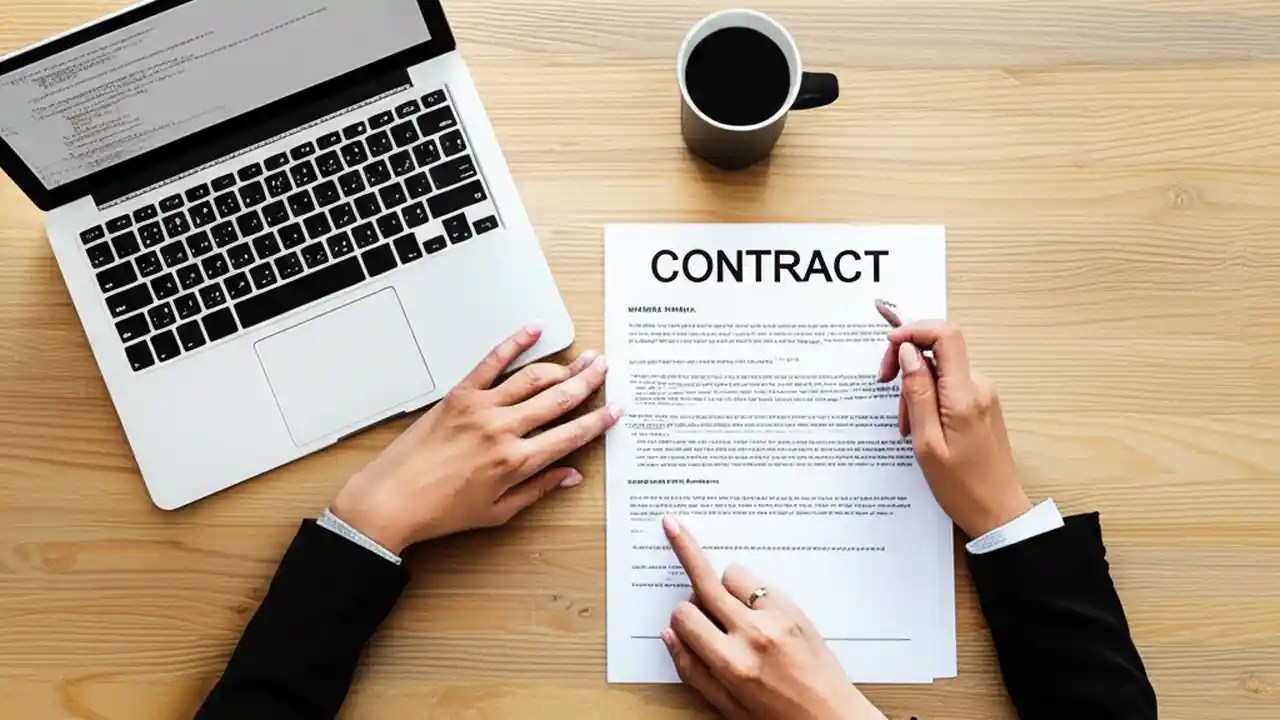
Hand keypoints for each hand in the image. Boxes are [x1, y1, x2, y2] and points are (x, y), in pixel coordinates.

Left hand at [331, 326, 621, 552]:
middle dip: (588, 382)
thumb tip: (571, 476)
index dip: (598, 421)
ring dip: (563, 365)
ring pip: (533, 378)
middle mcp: (503, 430)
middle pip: (558, 399)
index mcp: (516, 462)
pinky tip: (533, 332)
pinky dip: (514, 344)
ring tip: (584, 357)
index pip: (570, 435)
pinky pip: (492, 362)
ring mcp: (480, 408)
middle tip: (606, 369)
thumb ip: (538, 489)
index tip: (616, 409)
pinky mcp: (458, 395)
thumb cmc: (440, 511)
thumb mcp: (497, 511)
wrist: (391, 500)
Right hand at [660, 518, 885, 719]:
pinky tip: (760, 617)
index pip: (685, 616)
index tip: (684, 621)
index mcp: (731, 664)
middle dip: (684, 550)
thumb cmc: (779, 717)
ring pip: (732, 575)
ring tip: (736, 613)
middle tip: (673, 525)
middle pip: (705, 581)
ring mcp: (776, 618)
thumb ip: (692, 670)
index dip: (680, 618)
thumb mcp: (727, 707)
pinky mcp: (794, 609)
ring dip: (725, 587)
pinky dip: (752, 593)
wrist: (831, 718)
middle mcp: (752, 636)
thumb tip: (668, 635)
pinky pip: (760, 583)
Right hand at [874, 316, 1030, 537]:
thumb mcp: (927, 443)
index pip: (945, 335)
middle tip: (883, 386)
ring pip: (940, 371)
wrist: (998, 512)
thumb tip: (907, 352)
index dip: (913, 331)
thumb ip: (917, 393)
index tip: (888, 347)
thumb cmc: (962, 487)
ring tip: (906, 426)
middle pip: (938, 350)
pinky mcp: (980, 405)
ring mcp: (982, 395)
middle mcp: (979, 388)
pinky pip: (948, 387)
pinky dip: (928, 399)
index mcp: (965, 396)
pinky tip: (920, 427)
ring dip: (915, 389)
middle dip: (907, 365)